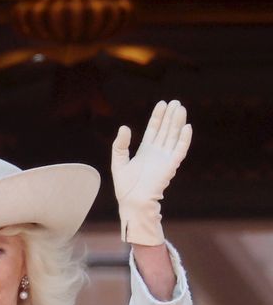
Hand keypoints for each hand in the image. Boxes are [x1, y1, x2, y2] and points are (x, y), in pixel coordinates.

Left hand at [110, 100, 191, 247]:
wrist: (133, 202)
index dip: (158, 117)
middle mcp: (157, 152)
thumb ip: (120, 145)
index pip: (153, 130)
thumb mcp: (118, 162)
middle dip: (170, 116)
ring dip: (178, 123)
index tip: (162, 104)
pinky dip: (183, 139)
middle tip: (175, 102)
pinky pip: (179, 150)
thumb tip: (124, 127)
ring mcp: (165, 158)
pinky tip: (187, 127)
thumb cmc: (125, 186)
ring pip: (173, 136)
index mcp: (145, 151)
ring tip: (181, 108)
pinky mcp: (171, 166)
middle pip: (166, 130)